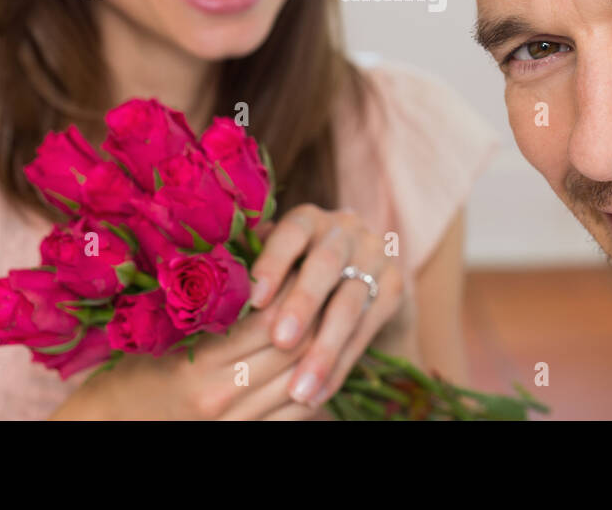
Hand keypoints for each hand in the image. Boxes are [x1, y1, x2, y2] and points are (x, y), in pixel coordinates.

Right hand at [52, 270, 323, 419]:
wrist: (120, 417)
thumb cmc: (143, 358)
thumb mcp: (168, 324)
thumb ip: (209, 294)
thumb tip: (257, 242)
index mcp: (197, 360)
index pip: (266, 319)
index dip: (294, 290)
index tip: (307, 263)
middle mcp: (217, 394)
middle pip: (290, 349)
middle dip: (317, 315)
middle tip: (331, 285)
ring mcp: (233, 421)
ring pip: (299, 381)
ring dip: (323, 351)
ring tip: (333, 317)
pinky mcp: (243, 436)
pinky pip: (295, 414)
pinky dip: (314, 386)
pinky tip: (320, 360)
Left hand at [247, 204, 404, 408]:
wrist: (353, 261)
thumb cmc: (290, 265)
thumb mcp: (271, 256)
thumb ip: (248, 265)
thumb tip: (219, 294)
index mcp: (309, 217)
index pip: (292, 232)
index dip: (274, 263)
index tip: (254, 299)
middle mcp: (345, 231)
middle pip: (327, 265)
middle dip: (303, 304)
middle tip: (280, 342)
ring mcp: (374, 258)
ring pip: (350, 304)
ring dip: (324, 350)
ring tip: (298, 389)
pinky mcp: (392, 288)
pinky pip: (366, 333)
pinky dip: (340, 367)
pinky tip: (316, 395)